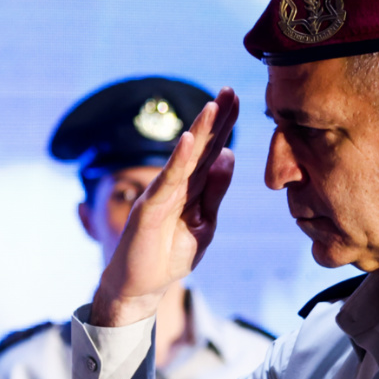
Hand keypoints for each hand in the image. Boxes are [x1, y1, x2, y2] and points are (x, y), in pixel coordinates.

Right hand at [87, 89, 239, 328]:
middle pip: (200, 147)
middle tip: (230, 90)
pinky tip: (189, 140)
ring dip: (199, 131)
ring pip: (185, 158)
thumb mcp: (204, 225)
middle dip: (216, 119)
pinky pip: (167, 181)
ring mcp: (161, 194)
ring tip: (213, 105)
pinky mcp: (149, 208)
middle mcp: (175, 185)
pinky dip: (178, 160)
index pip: (211, 152)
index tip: (239, 100)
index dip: (224, 127)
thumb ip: (215, 192)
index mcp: (191, 189)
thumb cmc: (169, 257)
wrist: (140, 288)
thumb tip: (229, 156)